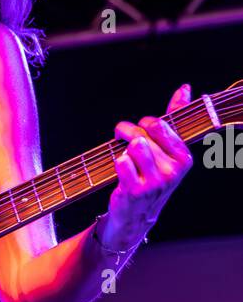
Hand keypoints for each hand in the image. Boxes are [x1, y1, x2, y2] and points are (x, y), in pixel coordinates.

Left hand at [105, 83, 194, 246]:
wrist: (137, 214)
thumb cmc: (151, 175)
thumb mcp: (166, 148)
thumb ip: (174, 117)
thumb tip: (184, 88)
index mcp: (184, 158)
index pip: (158, 125)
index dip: (143, 124)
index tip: (141, 130)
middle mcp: (173, 171)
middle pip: (141, 135)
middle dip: (127, 134)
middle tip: (123, 140)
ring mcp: (155, 182)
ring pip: (132, 147)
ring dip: (123, 149)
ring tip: (125, 158)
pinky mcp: (136, 191)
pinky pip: (121, 162)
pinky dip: (116, 163)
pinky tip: (122, 172)